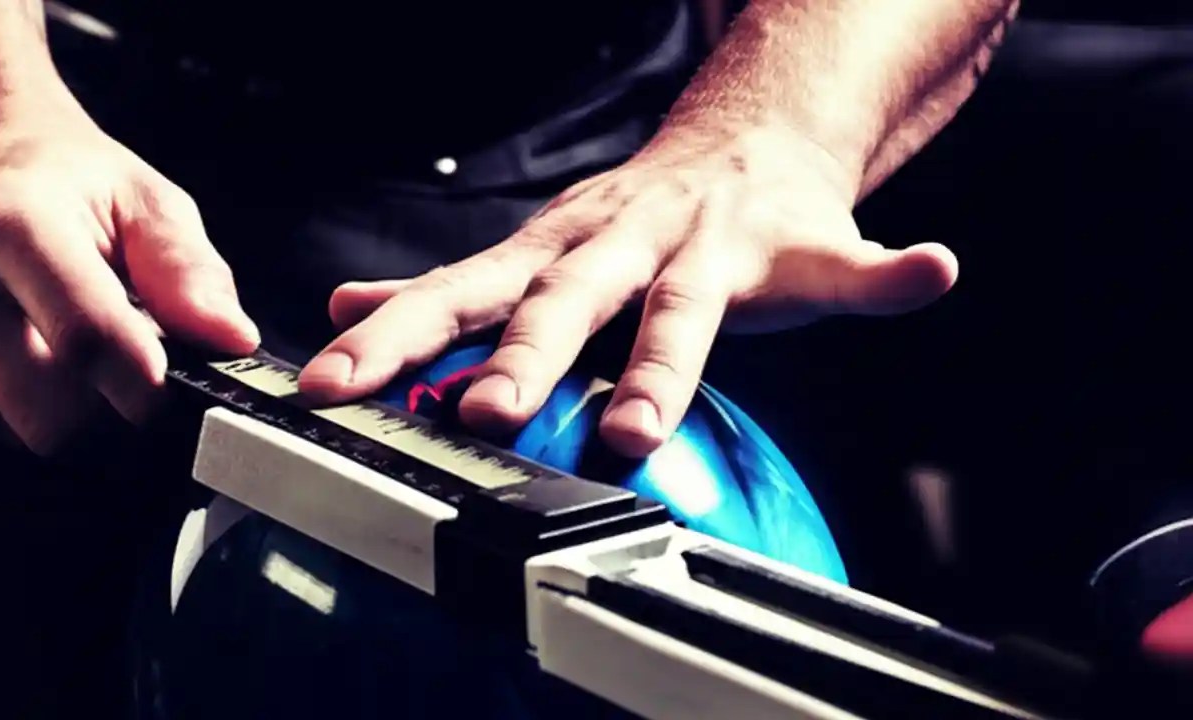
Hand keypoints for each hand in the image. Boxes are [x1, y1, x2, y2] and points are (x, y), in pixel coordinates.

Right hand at [0, 86, 258, 453]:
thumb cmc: (70, 179)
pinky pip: (7, 435)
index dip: (146, 383)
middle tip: (152, 374)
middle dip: (119, 411)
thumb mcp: (147, 199)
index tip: (187, 391)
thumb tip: (232, 338)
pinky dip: (49, 411)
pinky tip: (58, 362)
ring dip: (87, 414)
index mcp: (12, 225)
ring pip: (32, 434)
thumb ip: (189, 268)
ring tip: (99, 354)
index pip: (85, 336)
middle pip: (55, 413)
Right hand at [299, 126, 955, 456]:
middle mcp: (616, 243)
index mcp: (695, 251)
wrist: (733, 143)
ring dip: (404, 330)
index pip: (676, 318)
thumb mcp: (828, 249)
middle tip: (481, 415)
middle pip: (560, 302)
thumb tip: (936, 266)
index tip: (628, 433)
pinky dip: (393, 297)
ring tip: (337, 376)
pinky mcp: (522, 251)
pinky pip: (450, 275)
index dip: (655, 373)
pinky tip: (336, 318)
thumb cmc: (772, 219)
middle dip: (520, 358)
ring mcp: (560, 245)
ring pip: (472, 286)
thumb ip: (872, 274)